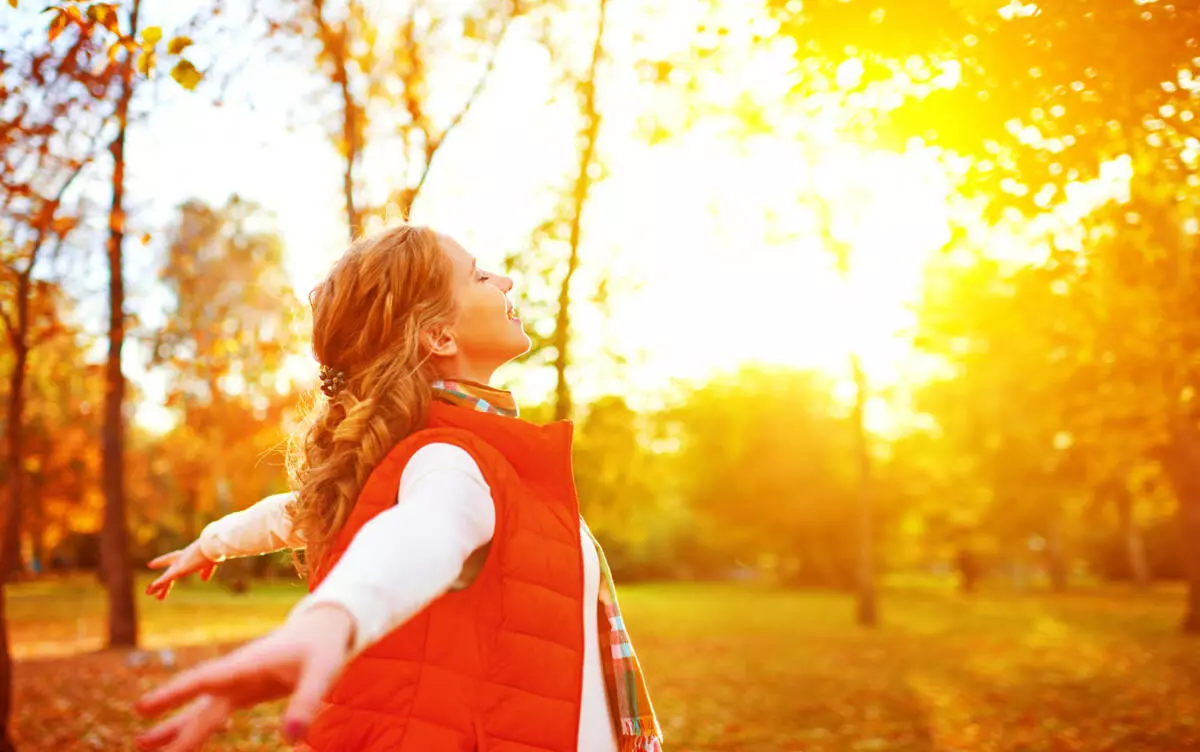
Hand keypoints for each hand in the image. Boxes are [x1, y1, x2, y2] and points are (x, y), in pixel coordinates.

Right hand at [134, 603, 355, 751]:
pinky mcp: (244, 691)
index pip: (206, 679)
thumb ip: (307, 702)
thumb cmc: (322, 648)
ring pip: (200, 709)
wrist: (323, 629)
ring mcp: (237, 683)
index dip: (175, 693)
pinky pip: (213, 712)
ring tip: (143, 744)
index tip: (144, 706)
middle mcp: (236, 674)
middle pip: (198, 700)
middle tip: (139, 740)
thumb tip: (290, 739)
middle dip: (171, 721)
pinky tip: (178, 742)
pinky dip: (195, 727)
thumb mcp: (322, 673)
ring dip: (175, 727)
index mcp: (248, 664)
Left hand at [145, 541, 217, 599]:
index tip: (149, 564)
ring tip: (147, 592)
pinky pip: (166, 579)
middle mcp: (180, 559)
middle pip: (168, 572)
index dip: (160, 562)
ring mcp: (178, 565)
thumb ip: (206, 570)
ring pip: (165, 577)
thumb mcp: (209, 563)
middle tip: (150, 586)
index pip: (171, 559)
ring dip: (157, 586)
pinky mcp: (178, 570)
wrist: (212, 546)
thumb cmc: (212, 550)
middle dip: (160, 580)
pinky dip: (158, 584)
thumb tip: (203, 579)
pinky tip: (151, 589)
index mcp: (187, 555)